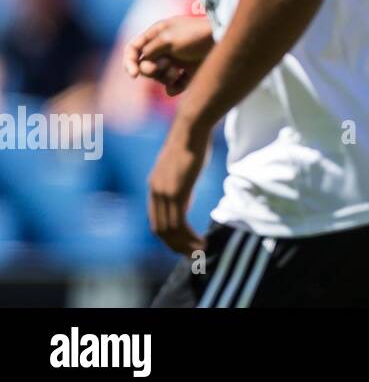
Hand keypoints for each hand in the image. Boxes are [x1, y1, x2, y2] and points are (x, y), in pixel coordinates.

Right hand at [124, 16, 213, 96]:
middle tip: (166, 65)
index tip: (134, 74)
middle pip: (144, 66)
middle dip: (151, 69)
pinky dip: (174, 87)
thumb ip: (150, 51)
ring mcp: (176, 61)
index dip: (129, 62)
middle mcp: (165, 48)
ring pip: (158, 78)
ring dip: (164, 77)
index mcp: (157, 34)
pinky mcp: (188, 74)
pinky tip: (181, 82)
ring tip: (177, 72)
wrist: (222, 40)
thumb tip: (143, 64)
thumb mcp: (167, 38)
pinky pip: (172, 88)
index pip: (133, 49)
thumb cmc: (196, 35)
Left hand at [147, 125, 207, 252]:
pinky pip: (179, 223)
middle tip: (191, 254)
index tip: (184, 244)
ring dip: (184, 244)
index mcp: (155, 187)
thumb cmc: (193, 143)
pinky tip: (200, 240)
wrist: (192, 128)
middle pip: (160, 230)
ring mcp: (164, 193)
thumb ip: (180, 187)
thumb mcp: (183, 169)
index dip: (169, 237)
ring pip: (169, 230)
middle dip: (175, 245)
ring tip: (199, 250)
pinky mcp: (176, 192)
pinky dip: (189, 236)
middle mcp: (155, 192)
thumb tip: (184, 205)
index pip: (157, 221)